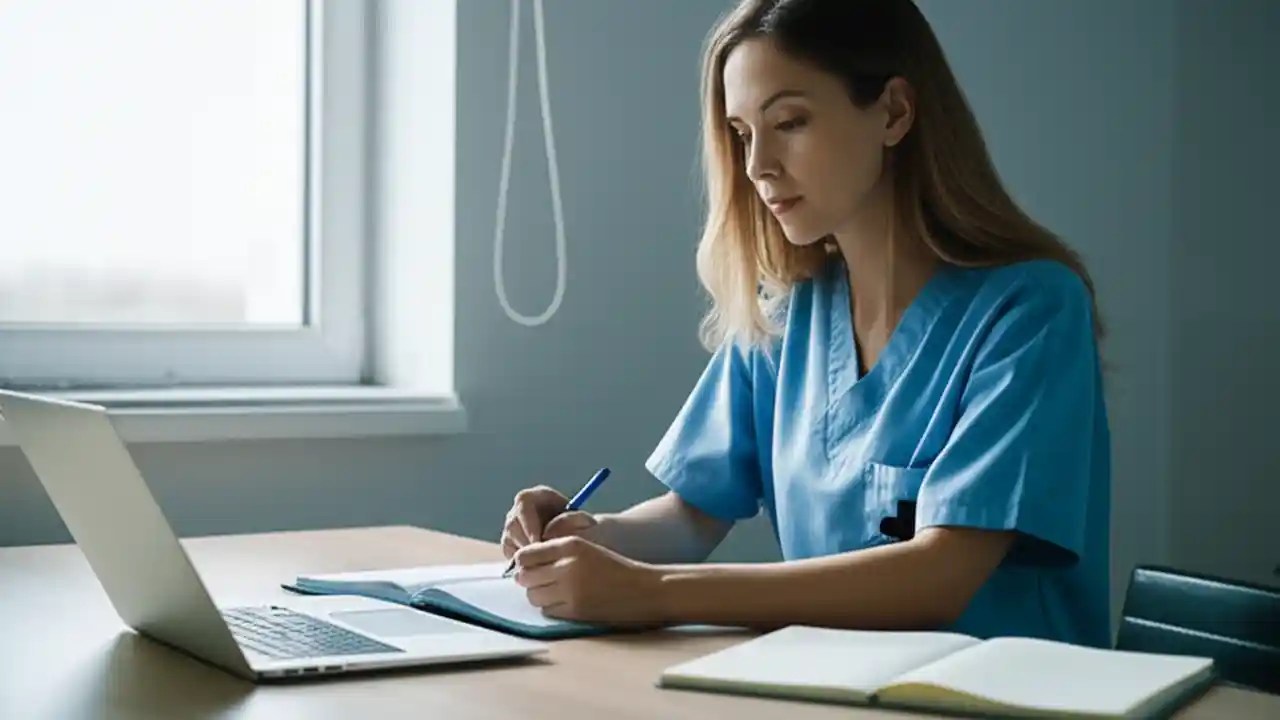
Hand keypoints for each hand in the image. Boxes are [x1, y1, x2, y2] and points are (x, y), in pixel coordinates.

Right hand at [501, 486, 597, 558]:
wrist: (583, 542)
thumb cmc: (586, 530)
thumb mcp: (583, 523)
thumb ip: (568, 523)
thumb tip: (547, 533)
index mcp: (539, 496)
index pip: (524, 501)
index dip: (529, 521)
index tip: (539, 542)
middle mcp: (523, 508)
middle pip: (513, 523)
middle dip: (525, 542)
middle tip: (540, 558)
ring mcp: (515, 525)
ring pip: (509, 540)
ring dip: (525, 554)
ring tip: (543, 563)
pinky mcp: (511, 542)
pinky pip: (509, 552)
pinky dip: (521, 562)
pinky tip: (538, 566)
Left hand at [512, 536, 664, 624]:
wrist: (643, 589)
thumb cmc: (614, 568)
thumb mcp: (586, 549)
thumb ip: (556, 553)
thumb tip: (522, 564)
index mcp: (569, 545)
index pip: (525, 555)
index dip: (524, 563)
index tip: (532, 568)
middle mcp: (566, 565)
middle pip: (525, 576)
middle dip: (529, 581)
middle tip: (542, 582)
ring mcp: (570, 589)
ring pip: (533, 595)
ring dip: (540, 595)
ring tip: (556, 593)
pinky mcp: (575, 610)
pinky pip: (548, 610)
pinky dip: (552, 608)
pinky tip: (567, 603)